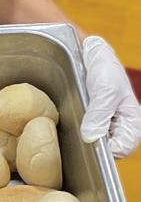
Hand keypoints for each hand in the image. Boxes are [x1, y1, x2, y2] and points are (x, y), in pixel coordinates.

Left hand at [79, 36, 140, 156]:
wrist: (93, 54)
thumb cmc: (106, 69)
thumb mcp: (105, 90)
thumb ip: (99, 114)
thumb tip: (90, 137)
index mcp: (132, 123)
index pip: (122, 148)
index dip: (105, 147)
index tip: (88, 137)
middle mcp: (120, 127)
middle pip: (107, 147)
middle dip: (92, 140)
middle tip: (78, 125)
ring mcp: (105, 124)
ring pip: (94, 139)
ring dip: (83, 132)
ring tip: (74, 117)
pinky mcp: (92, 119)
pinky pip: (85, 129)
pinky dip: (77, 125)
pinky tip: (70, 116)